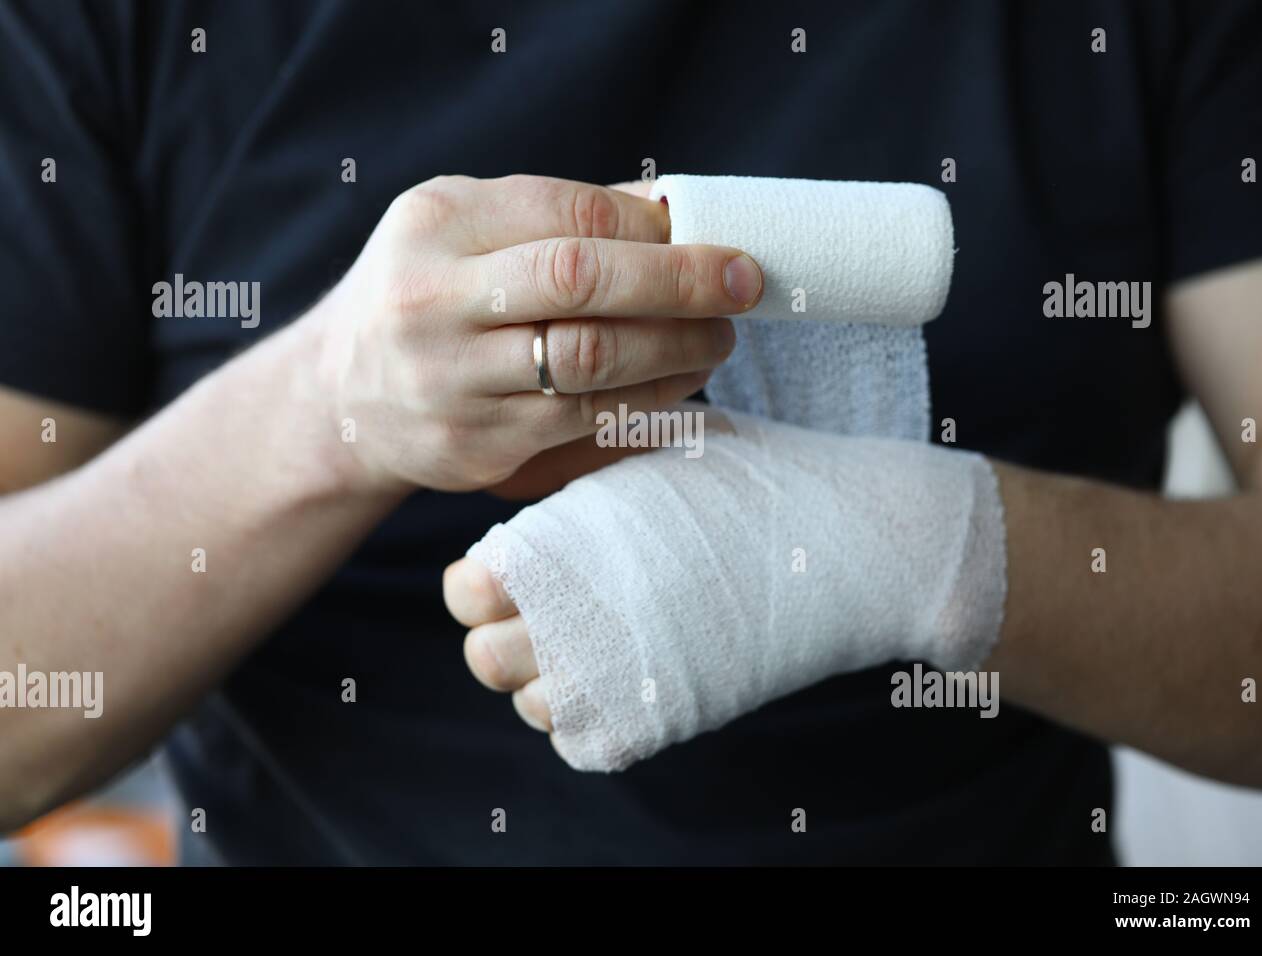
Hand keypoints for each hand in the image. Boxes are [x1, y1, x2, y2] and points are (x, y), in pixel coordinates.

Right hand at [310, 174, 762, 493]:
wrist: (341, 398)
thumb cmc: (425, 294)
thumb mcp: (462, 227)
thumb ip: (556, 214)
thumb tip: (674, 211)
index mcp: (436, 226)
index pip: (568, 215)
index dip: (653, 229)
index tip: (714, 239)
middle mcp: (433, 301)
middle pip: (581, 282)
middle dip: (681, 283)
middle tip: (745, 285)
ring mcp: (451, 382)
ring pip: (591, 364)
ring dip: (676, 349)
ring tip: (719, 337)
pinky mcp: (476, 447)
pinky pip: (584, 423)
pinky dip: (648, 401)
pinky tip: (679, 384)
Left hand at [446, 413, 1006, 771]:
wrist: (846, 548)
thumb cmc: (757, 484)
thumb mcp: (661, 446)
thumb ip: (588, 466)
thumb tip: (534, 473)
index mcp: (559, 543)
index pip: (464, 590)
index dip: (488, 587)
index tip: (530, 576)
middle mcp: (565, 617)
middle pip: (484, 658)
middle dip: (513, 639)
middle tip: (567, 615)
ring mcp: (605, 681)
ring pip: (531, 706)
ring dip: (557, 680)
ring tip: (613, 643)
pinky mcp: (649, 727)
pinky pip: (581, 741)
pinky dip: (600, 717)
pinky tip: (644, 673)